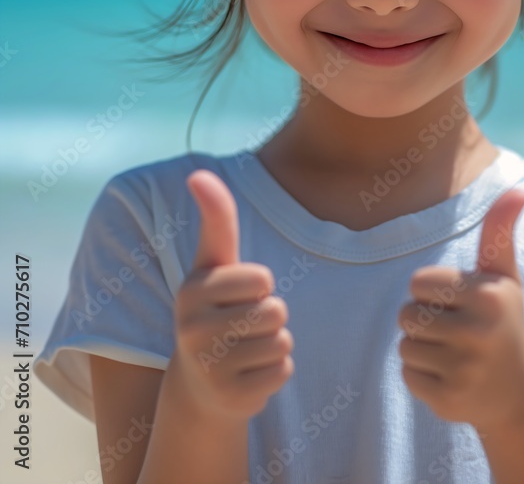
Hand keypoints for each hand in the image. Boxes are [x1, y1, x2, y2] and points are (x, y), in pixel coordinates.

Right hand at [172, 169, 293, 418]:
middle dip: (271, 315)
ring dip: (274, 343)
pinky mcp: (231, 399)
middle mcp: (193, 330)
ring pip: (282, 341)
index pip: (262, 278)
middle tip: (243, 325)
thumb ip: (215, 218)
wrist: (198, 381)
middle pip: (276, 311)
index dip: (260, 284)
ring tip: (245, 348)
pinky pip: (283, 371)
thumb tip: (199, 173)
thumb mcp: (214, 262)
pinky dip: (276, 371)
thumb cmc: (215, 306)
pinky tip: (249, 373)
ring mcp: (210, 368)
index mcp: (191, 291)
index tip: (237, 294)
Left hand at [397, 187, 523, 434]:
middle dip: (423, 320)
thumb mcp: (503, 277)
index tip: (457, 303)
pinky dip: (421, 377)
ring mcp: (464, 370)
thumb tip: (517, 188)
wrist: (519, 393)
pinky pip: (407, 376)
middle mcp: (478, 333)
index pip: (417, 282)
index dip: (430, 292)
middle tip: (455, 332)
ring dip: (421, 349)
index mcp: (486, 296)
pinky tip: (451, 378)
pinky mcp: (449, 401)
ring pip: (404, 346)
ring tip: (454, 354)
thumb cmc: (501, 320)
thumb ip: (499, 231)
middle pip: (405, 314)